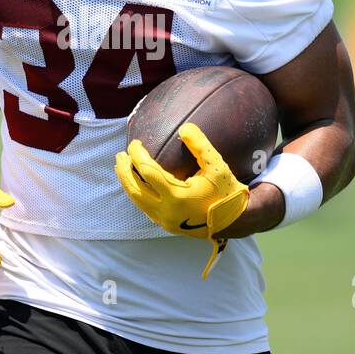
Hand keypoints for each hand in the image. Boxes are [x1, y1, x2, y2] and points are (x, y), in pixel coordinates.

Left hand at [114, 122, 248, 278]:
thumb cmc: (227, 192)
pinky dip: (138, 194)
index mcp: (177, 196)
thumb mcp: (217, 166)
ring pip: (137, 201)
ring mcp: (165, 220)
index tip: (135, 143)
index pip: (147, 172)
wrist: (234, 221)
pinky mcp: (167, 225)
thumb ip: (200, 146)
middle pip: (135, 188)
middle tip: (120, 155)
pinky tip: (136, 183)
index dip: (137, 156)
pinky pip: (145, 208)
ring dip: (127, 183)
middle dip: (124, 171)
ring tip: (122, 168)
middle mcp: (167, 211)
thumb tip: (184, 127)